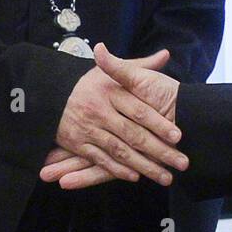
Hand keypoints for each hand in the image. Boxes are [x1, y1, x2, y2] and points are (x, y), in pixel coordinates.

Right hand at [51, 45, 186, 186]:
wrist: (49, 93)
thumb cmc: (89, 82)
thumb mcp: (112, 70)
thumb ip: (140, 65)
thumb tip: (165, 54)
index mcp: (110, 92)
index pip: (139, 111)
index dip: (158, 124)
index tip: (177, 135)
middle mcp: (99, 111)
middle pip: (133, 135)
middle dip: (159, 151)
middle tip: (181, 162)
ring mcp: (88, 129)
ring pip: (120, 152)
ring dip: (144, 166)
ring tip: (165, 177)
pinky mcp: (78, 144)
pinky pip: (100, 160)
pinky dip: (117, 170)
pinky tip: (136, 177)